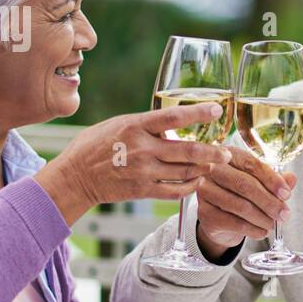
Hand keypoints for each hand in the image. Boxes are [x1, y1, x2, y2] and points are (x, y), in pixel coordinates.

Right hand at [36, 102, 232, 223]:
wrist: (74, 177)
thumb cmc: (94, 146)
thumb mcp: (117, 124)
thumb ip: (144, 124)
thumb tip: (169, 121)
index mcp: (135, 125)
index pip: (173, 117)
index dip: (198, 113)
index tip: (217, 110)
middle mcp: (142, 148)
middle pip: (187, 151)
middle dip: (213, 152)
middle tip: (227, 152)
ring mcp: (143, 171)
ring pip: (185, 172)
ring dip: (205, 169)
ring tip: (216, 165)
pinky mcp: (142, 190)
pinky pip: (175, 191)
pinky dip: (190, 187)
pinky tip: (197, 181)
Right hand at [194, 147, 297, 258]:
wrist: (219, 219)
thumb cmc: (240, 195)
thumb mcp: (259, 184)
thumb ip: (275, 180)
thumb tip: (291, 179)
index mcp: (228, 155)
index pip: (251, 164)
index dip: (271, 180)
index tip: (286, 194)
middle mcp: (212, 170)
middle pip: (244, 185)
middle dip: (269, 202)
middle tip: (284, 214)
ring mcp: (205, 191)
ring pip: (241, 206)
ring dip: (263, 218)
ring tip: (273, 224)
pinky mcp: (204, 213)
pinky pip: (234, 223)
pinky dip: (253, 230)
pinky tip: (261, 231)